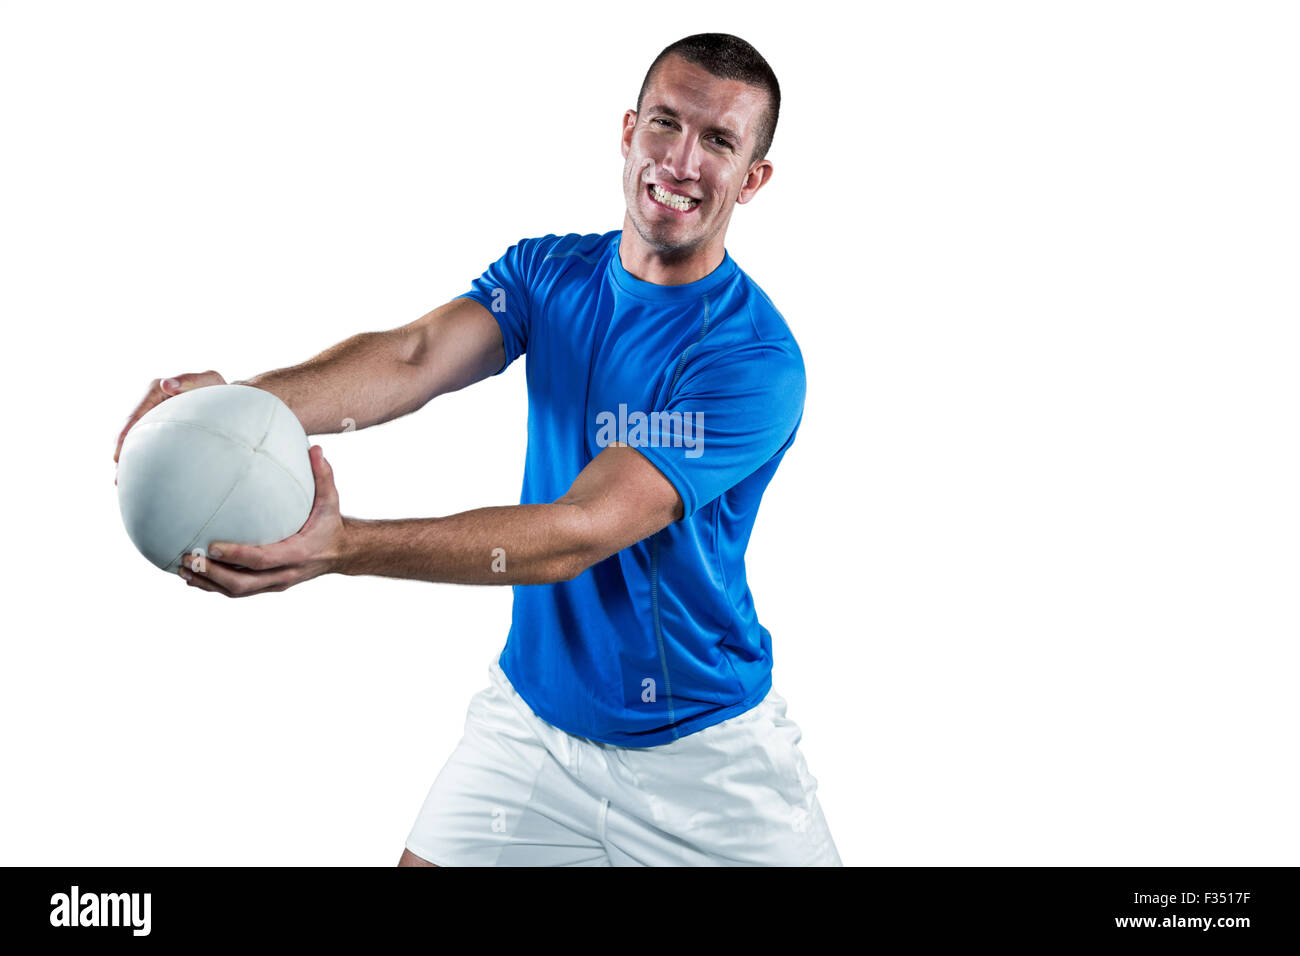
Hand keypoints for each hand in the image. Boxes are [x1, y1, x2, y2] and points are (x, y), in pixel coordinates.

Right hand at [114, 370, 226, 482]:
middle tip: (118, 476)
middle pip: (130, 429)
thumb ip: (188, 381)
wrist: (227, 398)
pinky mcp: (159, 427)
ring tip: (122, 482)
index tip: (117, 454)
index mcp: (155, 390)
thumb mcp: (207, 380)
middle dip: (122, 451)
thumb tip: (166, 384)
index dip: (125, 434)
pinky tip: (139, 476)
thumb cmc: (217, 389)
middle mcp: (150, 403)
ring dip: (129, 459)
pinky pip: (146, 443)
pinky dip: (141, 458)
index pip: (135, 414)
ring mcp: (153, 416)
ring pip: (136, 439)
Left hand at [178, 446, 346, 596]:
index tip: (212, 546)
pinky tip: (194, 576)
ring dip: (208, 583)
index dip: (236, 555)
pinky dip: (214, 586)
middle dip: (213, 575)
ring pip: (238, 591)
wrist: (341, 554)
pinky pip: (239, 590)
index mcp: (298, 553)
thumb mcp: (331, 500)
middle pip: (243, 583)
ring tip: (182, 569)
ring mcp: (276, 583)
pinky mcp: (268, 585)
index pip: (263, 559)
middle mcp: (285, 573)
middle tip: (188, 560)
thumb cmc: (330, 523)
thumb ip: (323, 476)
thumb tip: (315, 448)